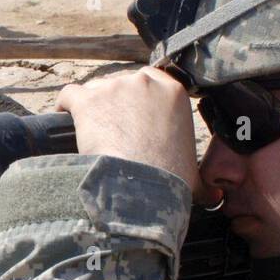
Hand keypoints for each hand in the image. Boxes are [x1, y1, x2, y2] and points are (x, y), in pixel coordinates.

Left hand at [54, 67, 198, 190]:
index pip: (153, 80)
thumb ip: (204, 182)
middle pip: (123, 82)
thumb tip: (215, 199)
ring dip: (93, 105)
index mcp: (173, 92)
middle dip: (116, 101)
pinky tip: (64, 115)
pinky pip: (69, 93)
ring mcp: (114, 87)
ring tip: (91, 129)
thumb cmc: (169, 180)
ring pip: (97, 88)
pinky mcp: (87, 99)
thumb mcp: (194, 175)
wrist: (139, 185)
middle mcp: (144, 82)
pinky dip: (65, 104)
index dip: (140, 97)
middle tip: (112, 126)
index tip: (134, 113)